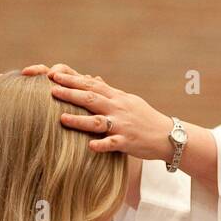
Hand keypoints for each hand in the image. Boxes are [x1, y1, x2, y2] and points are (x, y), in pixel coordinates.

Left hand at [45, 69, 174, 158]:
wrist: (168, 135)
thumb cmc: (145, 118)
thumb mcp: (128, 100)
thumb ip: (108, 91)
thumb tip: (93, 78)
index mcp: (116, 97)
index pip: (91, 84)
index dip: (72, 78)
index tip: (53, 74)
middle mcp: (118, 108)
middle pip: (91, 98)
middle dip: (71, 93)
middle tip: (52, 89)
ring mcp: (122, 125)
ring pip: (98, 121)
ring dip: (80, 120)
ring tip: (62, 118)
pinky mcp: (128, 142)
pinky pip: (113, 143)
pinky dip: (102, 144)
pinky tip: (90, 146)